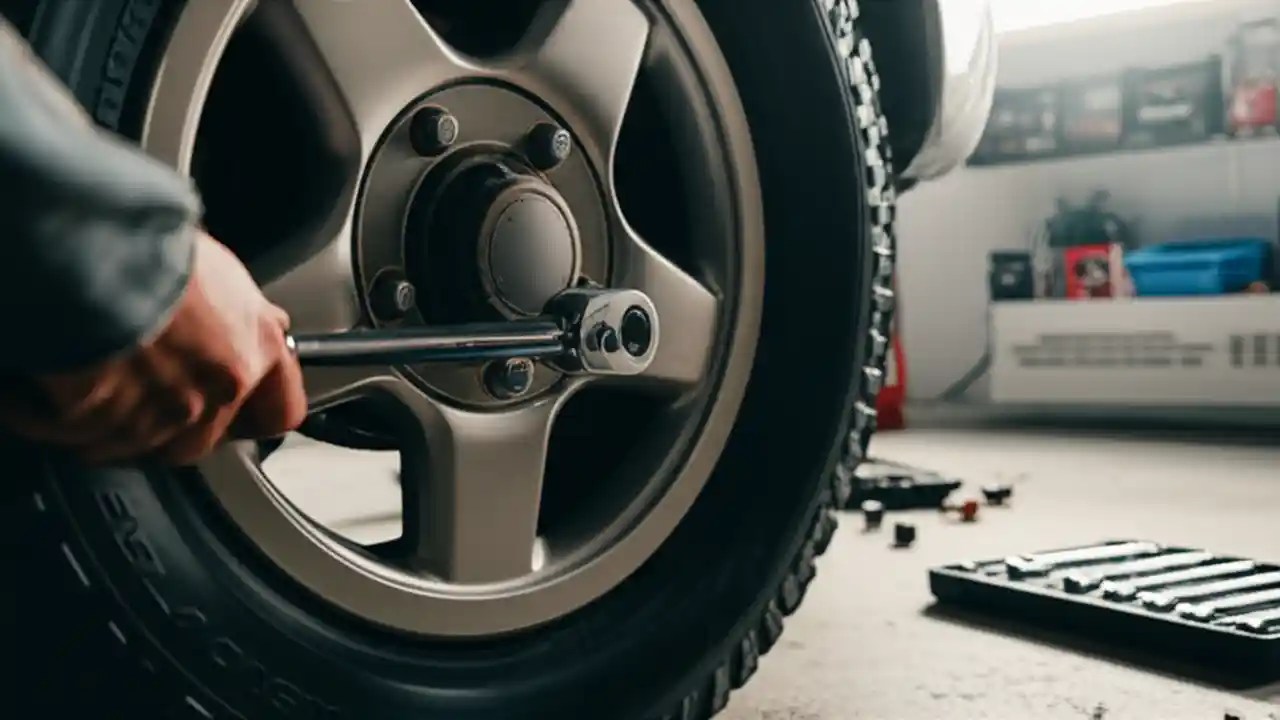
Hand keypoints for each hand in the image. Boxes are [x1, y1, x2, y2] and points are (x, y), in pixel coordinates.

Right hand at [0, 232, 307, 464]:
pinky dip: (52, 420)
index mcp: (257, 346)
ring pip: (139, 446)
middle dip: (171, 425)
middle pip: (202, 440)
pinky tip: (35, 394)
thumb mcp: (217, 268)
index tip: (240, 412)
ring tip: (80, 385)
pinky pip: (79, 437)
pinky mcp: (105, 421)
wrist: (92, 245)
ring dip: (109, 425)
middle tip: (139, 393)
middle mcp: (219, 386)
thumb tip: (240, 317)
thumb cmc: (151, 240)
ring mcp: (164, 410)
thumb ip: (236, 313)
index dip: (256, 415)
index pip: (281, 410)